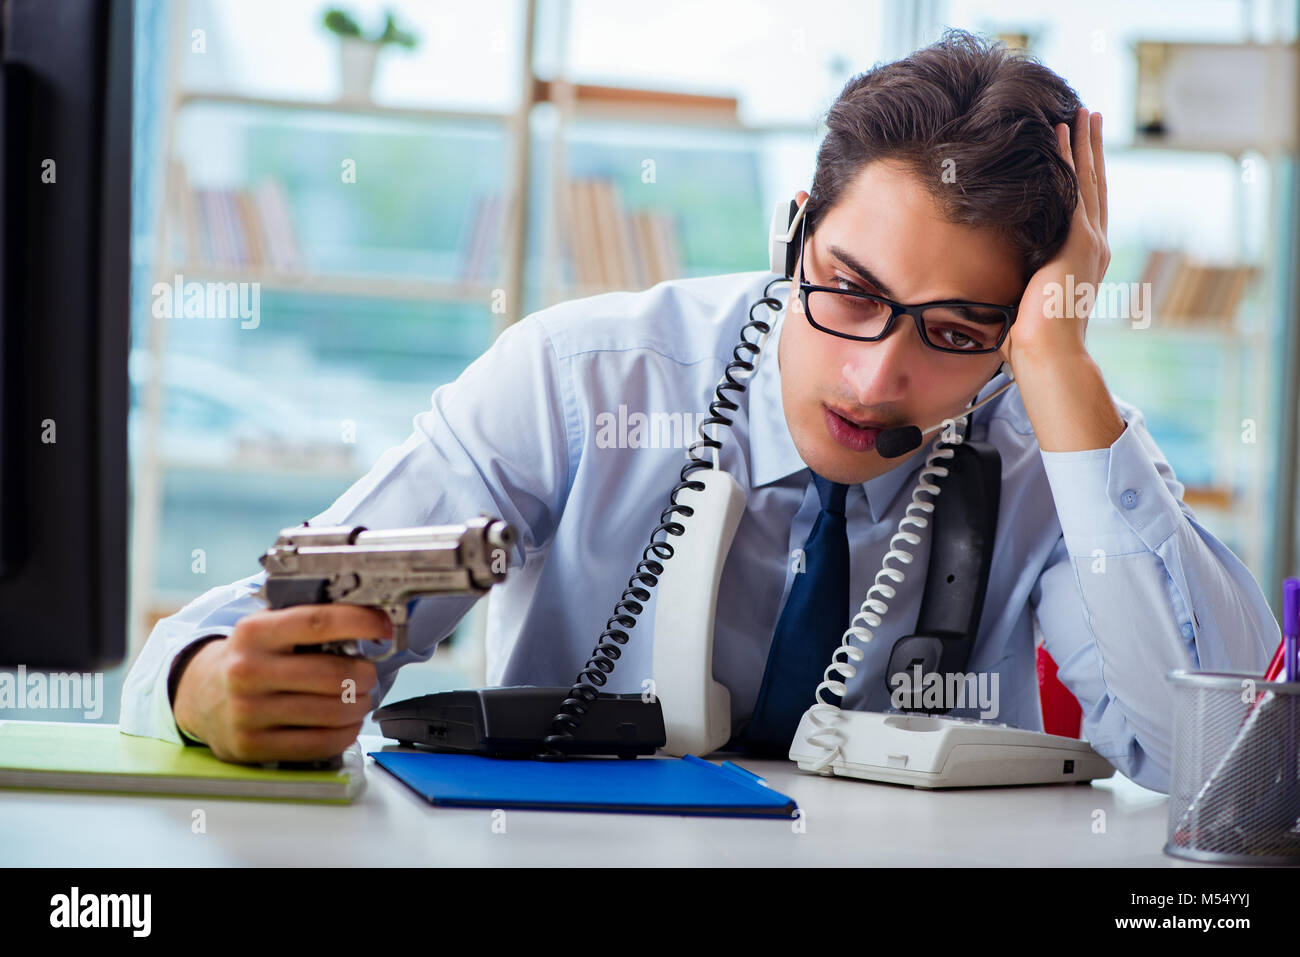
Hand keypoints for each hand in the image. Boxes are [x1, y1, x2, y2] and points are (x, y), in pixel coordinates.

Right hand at [173, 605, 385, 763]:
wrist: (200, 695)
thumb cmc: (251, 658)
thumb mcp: (268, 628)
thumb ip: (308, 622)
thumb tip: (370, 620)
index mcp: (253, 633)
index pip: (317, 623)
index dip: (360, 623)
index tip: (383, 626)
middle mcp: (247, 671)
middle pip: (334, 675)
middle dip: (366, 674)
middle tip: (369, 673)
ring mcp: (248, 713)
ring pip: (334, 711)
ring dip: (361, 704)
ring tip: (360, 697)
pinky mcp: (254, 746)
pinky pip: (321, 743)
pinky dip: (347, 732)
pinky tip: (346, 722)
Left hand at [1000, 107, 1109, 368]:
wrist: (1049, 355)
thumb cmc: (1032, 341)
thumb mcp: (1027, 300)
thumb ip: (1021, 280)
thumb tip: (994, 274)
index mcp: (1083, 260)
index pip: (1086, 208)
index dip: (1085, 176)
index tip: (1080, 148)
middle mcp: (1094, 246)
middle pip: (1095, 185)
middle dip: (1091, 148)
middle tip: (1090, 115)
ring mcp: (1089, 242)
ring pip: (1089, 179)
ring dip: (1084, 143)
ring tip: (1081, 112)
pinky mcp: (1078, 242)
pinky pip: (1073, 189)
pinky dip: (1068, 159)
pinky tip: (1061, 133)